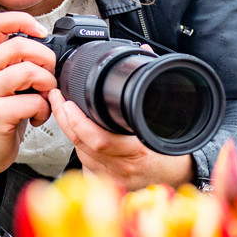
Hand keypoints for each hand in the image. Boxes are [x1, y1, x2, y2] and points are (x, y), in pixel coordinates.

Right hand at [0, 12, 57, 188]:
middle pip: (19, 45)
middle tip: (48, 77)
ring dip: (47, 85)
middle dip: (45, 58)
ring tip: (44, 98)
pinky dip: (43, 110)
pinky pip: (33, 101)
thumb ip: (18, 62)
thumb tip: (46, 47)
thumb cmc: (2, 116)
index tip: (41, 32)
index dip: (22, 20)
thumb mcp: (7, 83)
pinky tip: (36, 117)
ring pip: (28, 71)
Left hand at [48, 88, 193, 190]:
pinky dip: (79, 146)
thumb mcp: (167, 120)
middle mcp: (122, 168)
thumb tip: (146, 53)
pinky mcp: (106, 182)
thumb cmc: (174, 152)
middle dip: (65, 120)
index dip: (79, 122)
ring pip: (79, 153)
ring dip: (69, 132)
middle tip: (56, 99)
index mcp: (138, 153)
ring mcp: (111, 178)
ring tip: (62, 111)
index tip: (67, 103)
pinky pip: (84, 164)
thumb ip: (152, 86)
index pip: (101, 140)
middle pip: (82, 144)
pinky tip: (75, 133)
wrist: (180, 178)